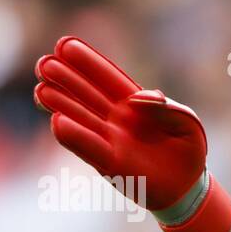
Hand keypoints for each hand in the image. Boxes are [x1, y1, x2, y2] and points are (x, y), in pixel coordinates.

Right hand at [33, 36, 230, 231]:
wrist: (188, 187)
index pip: (107, 78)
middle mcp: (116, 120)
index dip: (88, 62)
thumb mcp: (188, 123)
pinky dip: (75, 136)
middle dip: (66, 79)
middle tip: (44, 63)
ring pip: (81, 119)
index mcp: (134, 104)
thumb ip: (168, 107)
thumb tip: (137, 101)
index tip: (66, 44)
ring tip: (41, 90)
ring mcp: (110, 140)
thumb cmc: (188, 151)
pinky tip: (57, 122)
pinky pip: (90, 148)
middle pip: (87, 95)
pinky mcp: (111, 164)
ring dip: (61, 105)